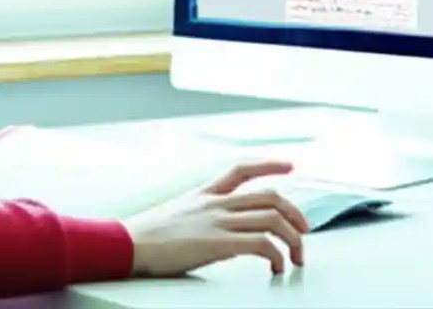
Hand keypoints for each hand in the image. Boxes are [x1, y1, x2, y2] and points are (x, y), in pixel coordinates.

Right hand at [120, 161, 308, 276]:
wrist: (128, 243)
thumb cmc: (147, 235)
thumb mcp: (178, 214)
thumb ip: (203, 218)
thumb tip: (221, 235)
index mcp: (205, 194)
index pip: (242, 169)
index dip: (270, 165)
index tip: (290, 166)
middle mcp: (216, 203)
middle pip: (271, 197)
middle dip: (296, 214)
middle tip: (304, 232)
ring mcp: (218, 221)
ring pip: (274, 219)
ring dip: (294, 240)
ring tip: (295, 257)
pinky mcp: (218, 242)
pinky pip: (262, 243)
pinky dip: (277, 256)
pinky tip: (275, 267)